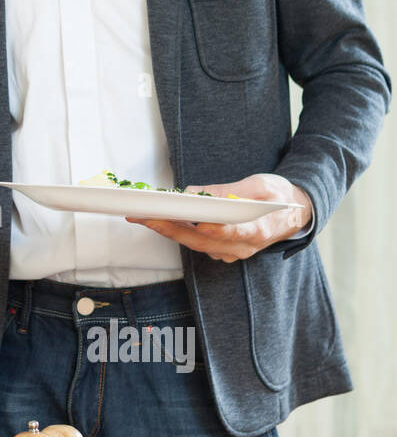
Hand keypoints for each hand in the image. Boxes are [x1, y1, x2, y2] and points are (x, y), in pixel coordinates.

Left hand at [124, 174, 313, 262]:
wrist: (294, 214)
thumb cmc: (279, 196)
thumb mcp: (261, 185)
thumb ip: (229, 190)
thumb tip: (194, 193)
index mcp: (260, 229)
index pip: (233, 233)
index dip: (213, 229)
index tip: (196, 223)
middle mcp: (244, 246)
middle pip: (202, 241)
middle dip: (170, 228)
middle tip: (144, 216)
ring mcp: (233, 252)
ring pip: (195, 244)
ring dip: (168, 230)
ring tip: (143, 216)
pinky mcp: (224, 251)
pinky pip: (197, 243)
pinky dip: (178, 232)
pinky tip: (161, 220)